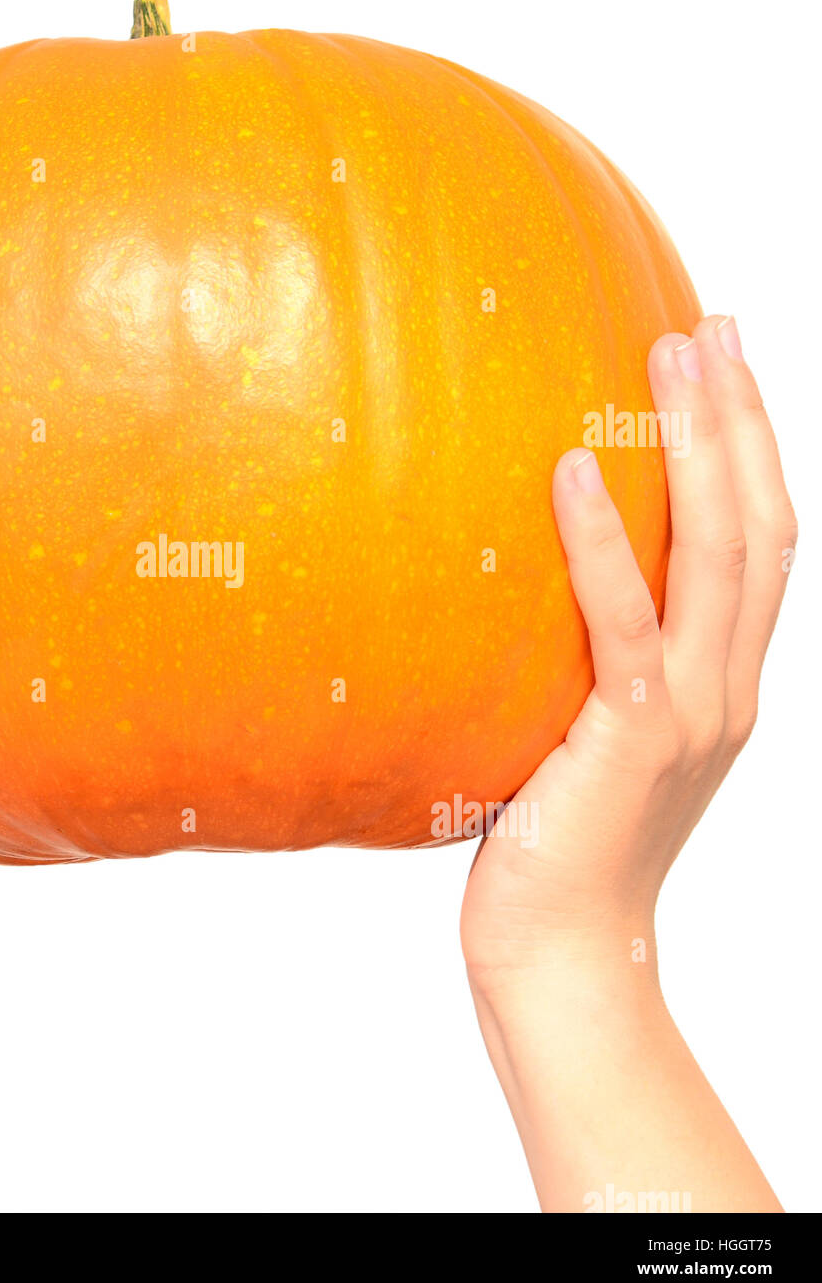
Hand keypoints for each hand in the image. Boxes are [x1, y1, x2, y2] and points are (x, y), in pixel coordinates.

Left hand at [461, 314, 795, 988]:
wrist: (559, 957)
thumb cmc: (554, 850)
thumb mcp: (585, 743)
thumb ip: (586, 671)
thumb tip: (519, 595)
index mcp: (722, 688)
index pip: (763, 548)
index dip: (756, 453)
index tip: (729, 369)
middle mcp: (726, 691)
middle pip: (762, 528)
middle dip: (745, 420)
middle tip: (712, 325)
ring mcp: (689, 714)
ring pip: (722, 558)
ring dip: (705, 449)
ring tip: (672, 355)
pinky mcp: (630, 738)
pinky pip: (626, 624)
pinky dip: (606, 545)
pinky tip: (574, 471)